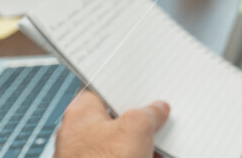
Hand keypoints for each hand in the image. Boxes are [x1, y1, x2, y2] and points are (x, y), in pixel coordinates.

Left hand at [54, 90, 168, 157]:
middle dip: (140, 122)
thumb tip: (157, 110)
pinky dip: (140, 157)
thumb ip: (149, 112)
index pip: (104, 92)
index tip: (147, 92)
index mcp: (80, 114)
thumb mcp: (137, 126)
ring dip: (142, 145)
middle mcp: (81, 136)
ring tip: (161, 144)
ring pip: (122, 145)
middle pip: (116, 121)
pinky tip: (155, 157)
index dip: (127, 91)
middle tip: (159, 120)